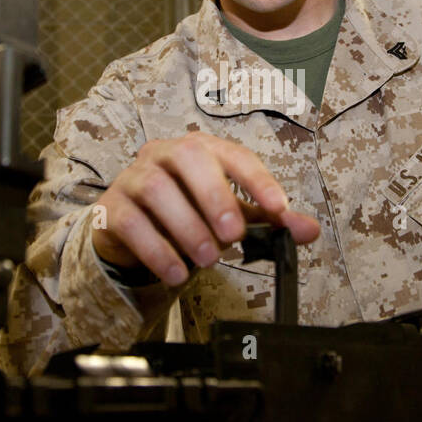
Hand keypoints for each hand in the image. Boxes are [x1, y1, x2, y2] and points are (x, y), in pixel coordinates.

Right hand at [92, 131, 320, 285]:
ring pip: (156, 188)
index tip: (279, 209)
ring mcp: (134, 177)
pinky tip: (177, 272)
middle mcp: (164, 153)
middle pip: (189, 157)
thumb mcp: (231, 216)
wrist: (131, 233)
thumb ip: (268, 221)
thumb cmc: (186, 213)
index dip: (257, 179)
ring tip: (208, 259)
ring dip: (187, 226)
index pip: (233, 154)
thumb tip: (309, 230)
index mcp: (200, 149)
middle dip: (215, 195)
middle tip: (233, 236)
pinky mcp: (111, 207)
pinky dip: (157, 249)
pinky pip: (131, 221)